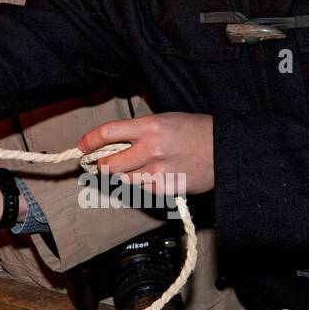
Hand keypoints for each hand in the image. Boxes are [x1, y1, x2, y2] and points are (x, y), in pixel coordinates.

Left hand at [77, 113, 213, 194]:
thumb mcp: (164, 119)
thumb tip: (109, 142)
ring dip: (123, 175)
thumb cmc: (194, 131)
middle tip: (101, 164)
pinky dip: (142, 185)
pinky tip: (155, 175)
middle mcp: (151, 149)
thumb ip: (136, 131)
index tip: (82, 147)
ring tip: (138, 167)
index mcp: (149, 126)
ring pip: (123, 180)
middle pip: (108, 164)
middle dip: (101, 166)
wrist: (226, 150)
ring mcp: (158, 171)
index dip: (89, 141)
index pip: (107, 133)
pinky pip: (141, 190)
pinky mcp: (166, 189)